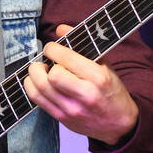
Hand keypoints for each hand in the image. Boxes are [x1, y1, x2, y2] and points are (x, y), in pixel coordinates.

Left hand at [25, 24, 138, 144]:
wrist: (120, 124)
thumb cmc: (111, 91)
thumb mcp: (104, 65)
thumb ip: (82, 45)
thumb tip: (60, 29)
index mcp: (98, 78)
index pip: (65, 59)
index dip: (52, 49)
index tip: (51, 48)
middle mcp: (85, 95)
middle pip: (51, 76)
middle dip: (43, 64)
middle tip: (45, 61)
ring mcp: (72, 110)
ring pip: (39, 89)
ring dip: (34, 75)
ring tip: (40, 71)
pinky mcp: (62, 119)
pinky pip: (37, 101)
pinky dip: (32, 88)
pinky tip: (38, 82)